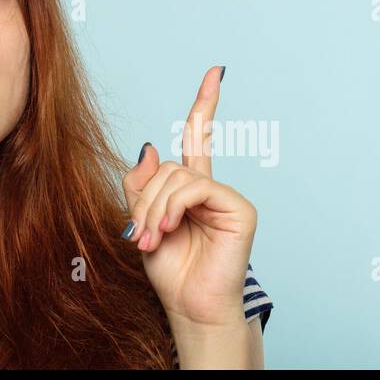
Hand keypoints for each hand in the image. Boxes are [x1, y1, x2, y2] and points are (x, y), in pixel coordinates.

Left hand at [120, 66, 256, 329]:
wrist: (191, 308)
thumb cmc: (171, 270)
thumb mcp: (141, 221)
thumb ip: (141, 184)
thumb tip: (151, 145)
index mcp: (190, 189)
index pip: (197, 138)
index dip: (205, 105)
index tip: (216, 72)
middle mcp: (211, 188)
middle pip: (167, 166)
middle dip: (145, 198)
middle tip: (141, 234)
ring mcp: (227, 197)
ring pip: (176, 176)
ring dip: (154, 208)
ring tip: (153, 238)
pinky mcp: (239, 209)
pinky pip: (195, 188)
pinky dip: (174, 207)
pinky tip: (171, 229)